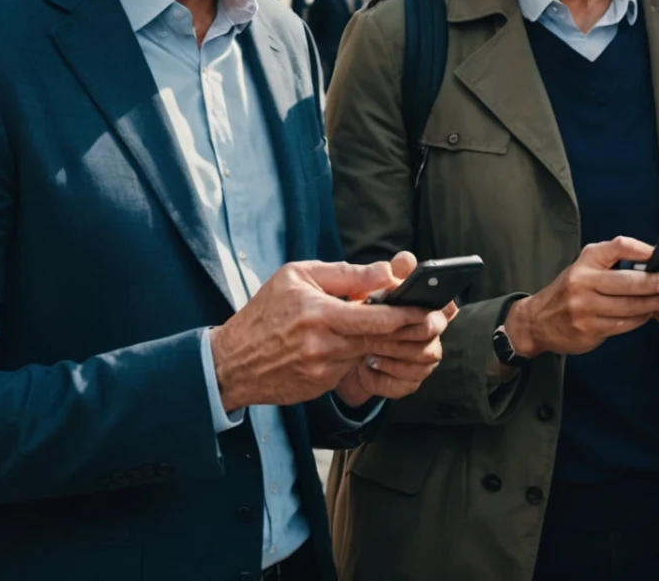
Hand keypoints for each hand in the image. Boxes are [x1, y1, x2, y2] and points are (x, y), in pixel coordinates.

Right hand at [209, 256, 446, 411]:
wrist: (231, 362)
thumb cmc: (264, 312)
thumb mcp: (296, 276)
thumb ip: (345, 274)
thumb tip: (385, 272)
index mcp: (319, 313)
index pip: (376, 316)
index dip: (406, 314)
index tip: (427, 308)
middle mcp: (323, 345)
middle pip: (378, 338)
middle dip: (404, 330)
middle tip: (426, 321)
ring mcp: (322, 370)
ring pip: (365, 352)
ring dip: (375, 341)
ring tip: (372, 326)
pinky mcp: (320, 386)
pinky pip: (348, 368)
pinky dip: (352, 355)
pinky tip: (339, 345)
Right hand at [502, 237, 658, 357]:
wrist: (537, 321)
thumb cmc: (569, 291)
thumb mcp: (584, 267)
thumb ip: (612, 262)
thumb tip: (650, 261)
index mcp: (586, 261)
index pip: (617, 247)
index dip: (640, 249)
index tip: (657, 254)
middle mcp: (583, 282)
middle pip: (628, 281)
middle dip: (654, 283)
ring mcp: (585, 308)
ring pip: (629, 306)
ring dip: (653, 304)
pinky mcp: (590, 329)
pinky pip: (623, 324)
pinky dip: (639, 319)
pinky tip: (647, 314)